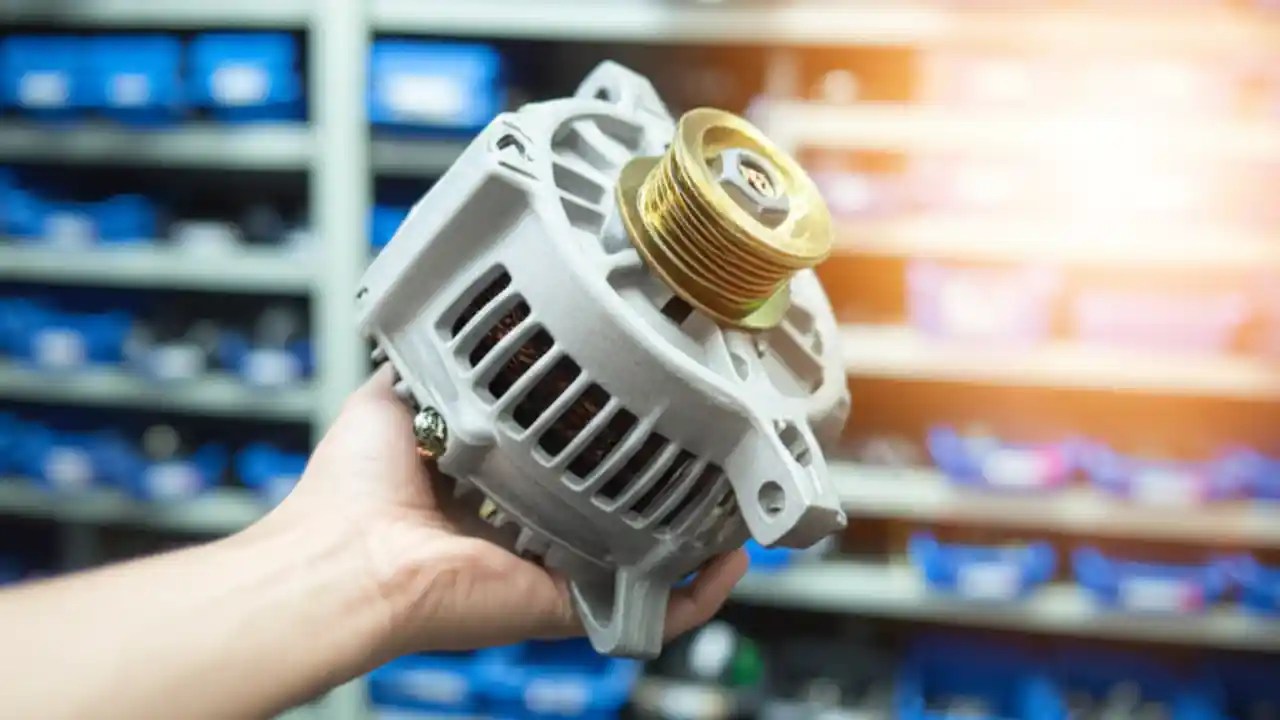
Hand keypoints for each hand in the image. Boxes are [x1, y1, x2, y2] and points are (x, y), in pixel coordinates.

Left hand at [268, 366, 748, 659]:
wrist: (345, 559)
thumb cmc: (353, 494)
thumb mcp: (397, 398)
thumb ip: (432, 366)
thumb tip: (444, 325)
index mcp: (499, 488)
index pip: (571, 457)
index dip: (609, 428)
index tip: (642, 397)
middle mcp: (533, 531)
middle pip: (617, 506)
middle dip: (664, 478)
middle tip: (704, 442)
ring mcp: (556, 569)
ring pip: (646, 558)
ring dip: (696, 534)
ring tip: (733, 495)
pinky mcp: (569, 603)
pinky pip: (649, 613)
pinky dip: (698, 595)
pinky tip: (729, 559)